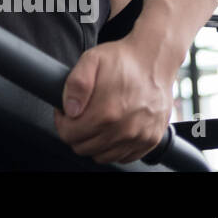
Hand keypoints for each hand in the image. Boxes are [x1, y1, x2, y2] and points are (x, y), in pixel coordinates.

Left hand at [53, 38, 175, 164]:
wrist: (154, 60)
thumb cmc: (124, 60)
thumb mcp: (91, 60)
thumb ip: (76, 85)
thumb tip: (70, 110)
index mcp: (106, 112)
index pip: (70, 135)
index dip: (62, 123)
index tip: (66, 113)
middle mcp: (124, 129)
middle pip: (84, 148)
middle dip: (76, 133)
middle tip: (79, 117)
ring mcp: (139, 137)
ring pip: (103, 156)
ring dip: (94, 142)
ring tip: (96, 122)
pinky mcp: (151, 140)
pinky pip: (125, 157)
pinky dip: (114, 148)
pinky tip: (112, 129)